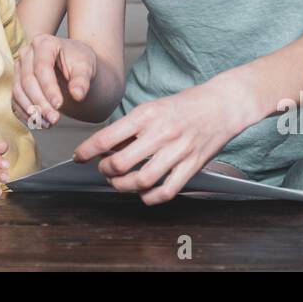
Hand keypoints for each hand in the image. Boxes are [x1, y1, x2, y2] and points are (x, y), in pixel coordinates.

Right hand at [11, 33, 95, 128]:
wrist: (75, 65)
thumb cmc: (80, 62)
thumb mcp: (86, 67)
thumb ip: (82, 80)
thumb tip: (78, 94)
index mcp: (44, 43)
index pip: (42, 67)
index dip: (49, 88)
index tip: (59, 105)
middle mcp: (27, 53)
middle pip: (27, 80)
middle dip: (40, 102)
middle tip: (54, 118)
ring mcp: (19, 68)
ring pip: (18, 91)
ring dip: (31, 110)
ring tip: (48, 123)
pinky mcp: (17, 82)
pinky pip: (15, 100)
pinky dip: (25, 113)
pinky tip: (39, 122)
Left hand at [72, 80, 245, 204]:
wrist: (223, 104)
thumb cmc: (186, 104)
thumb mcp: (153, 107)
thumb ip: (131, 127)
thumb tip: (106, 146)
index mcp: (147, 114)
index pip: (107, 138)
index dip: (87, 151)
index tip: (79, 157)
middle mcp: (161, 133)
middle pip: (120, 163)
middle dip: (105, 171)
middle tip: (103, 170)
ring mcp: (178, 151)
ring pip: (141, 180)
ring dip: (124, 186)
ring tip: (119, 183)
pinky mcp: (193, 166)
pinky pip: (167, 191)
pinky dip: (151, 197)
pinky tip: (144, 193)